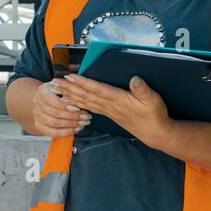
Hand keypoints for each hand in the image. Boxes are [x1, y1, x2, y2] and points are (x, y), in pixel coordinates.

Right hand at [31, 81, 89, 137]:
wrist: (44, 100)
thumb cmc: (57, 92)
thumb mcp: (61, 86)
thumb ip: (69, 89)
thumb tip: (80, 91)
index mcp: (42, 91)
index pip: (54, 101)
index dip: (66, 106)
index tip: (78, 108)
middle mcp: (37, 103)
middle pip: (55, 113)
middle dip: (73, 116)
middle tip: (86, 116)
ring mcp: (37, 116)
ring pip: (55, 124)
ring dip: (71, 125)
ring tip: (83, 123)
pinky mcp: (39, 126)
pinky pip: (53, 133)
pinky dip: (66, 132)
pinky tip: (76, 129)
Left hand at [52, 73, 171, 146]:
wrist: (155, 133)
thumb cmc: (154, 115)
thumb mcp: (153, 100)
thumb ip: (143, 89)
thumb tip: (134, 79)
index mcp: (118, 100)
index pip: (97, 90)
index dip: (83, 83)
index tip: (70, 77)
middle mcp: (110, 106)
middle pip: (85, 96)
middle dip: (69, 89)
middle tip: (55, 83)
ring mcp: (108, 110)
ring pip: (85, 102)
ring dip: (70, 95)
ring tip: (57, 90)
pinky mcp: (109, 113)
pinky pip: (90, 107)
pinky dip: (78, 103)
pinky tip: (71, 101)